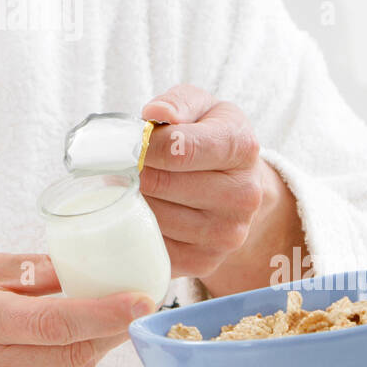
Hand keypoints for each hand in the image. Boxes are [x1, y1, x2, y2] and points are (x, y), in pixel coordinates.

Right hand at [0, 253, 153, 366]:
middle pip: (71, 351)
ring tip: (98, 320)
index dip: (106, 313)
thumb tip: (78, 263)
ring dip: (92, 347)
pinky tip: (60, 345)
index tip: (139, 300)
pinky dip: (65, 366)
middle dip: (109, 329)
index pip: (58, 321)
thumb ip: (29, 269)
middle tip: (129, 304)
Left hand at [139, 84, 270, 280]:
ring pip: (154, 217)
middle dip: (134, 171)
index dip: (144, 145)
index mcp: (241, 147)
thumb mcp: (202, 107)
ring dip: (131, 200)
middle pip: (162, 184)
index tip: (129, 143)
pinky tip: (142, 212)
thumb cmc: (210, 139)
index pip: (179, 149)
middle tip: (122, 164)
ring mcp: (227, 234)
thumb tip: (155, 114)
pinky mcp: (205, 263)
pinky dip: (138, 229)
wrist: (238, 188)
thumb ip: (178, 103)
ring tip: (133, 186)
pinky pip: (153, 248)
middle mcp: (243, 195)